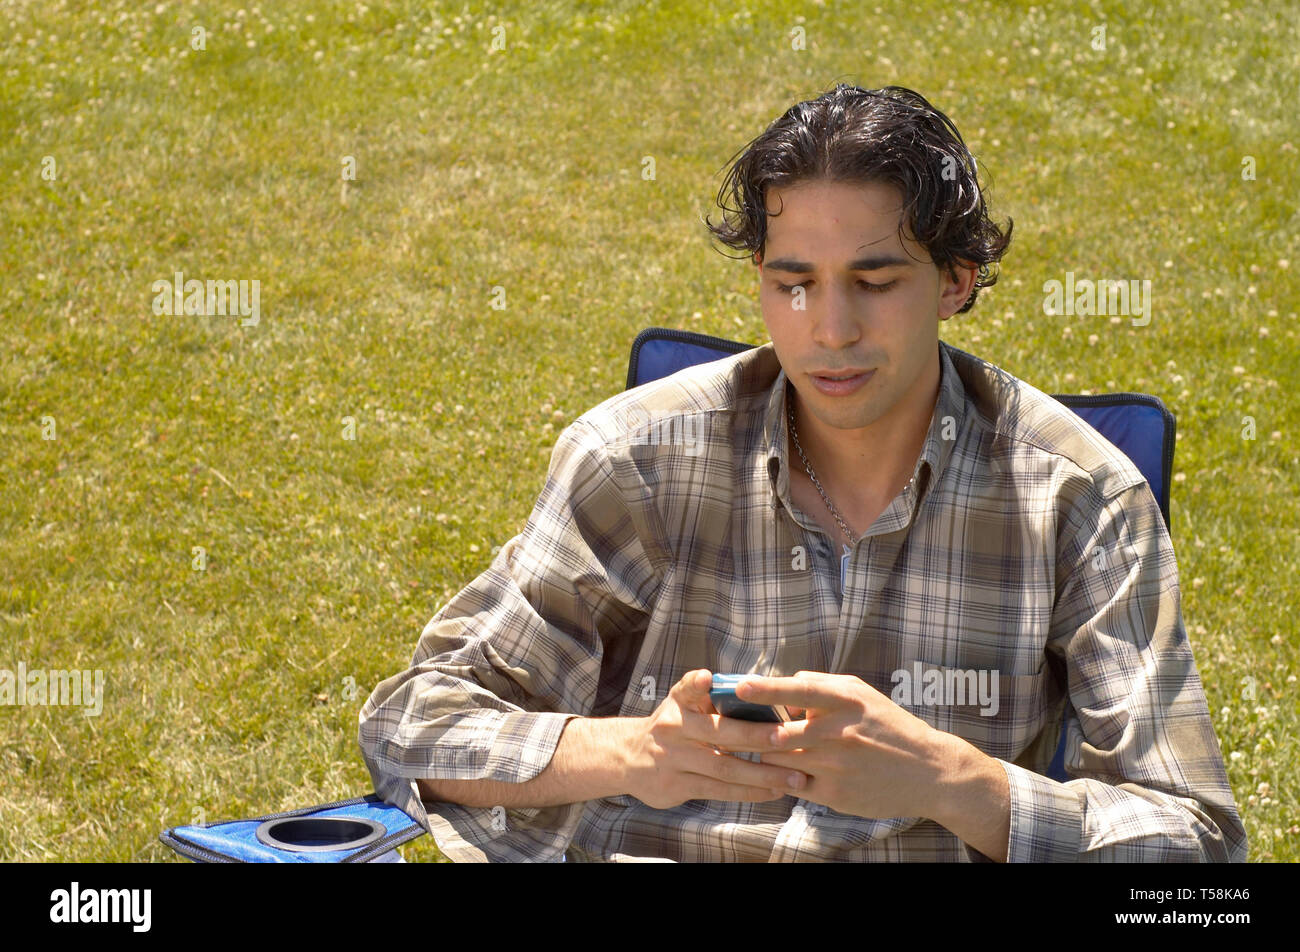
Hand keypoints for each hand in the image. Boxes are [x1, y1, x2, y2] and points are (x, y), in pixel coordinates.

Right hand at [621, 670, 809, 809]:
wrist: (627, 758)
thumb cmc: (670, 726)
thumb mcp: (680, 704)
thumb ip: (709, 696)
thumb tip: (756, 690)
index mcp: (677, 705)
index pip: (686, 690)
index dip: (696, 684)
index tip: (708, 678)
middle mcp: (673, 730)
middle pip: (719, 733)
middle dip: (756, 735)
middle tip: (788, 736)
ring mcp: (674, 761)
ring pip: (725, 768)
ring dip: (763, 774)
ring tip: (795, 777)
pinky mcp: (677, 787)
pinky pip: (720, 791)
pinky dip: (750, 792)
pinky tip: (774, 791)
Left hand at [734, 670, 949, 820]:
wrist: (929, 772)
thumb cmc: (889, 727)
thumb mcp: (862, 694)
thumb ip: (822, 685)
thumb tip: (786, 685)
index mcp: (846, 701)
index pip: (798, 691)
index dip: (765, 689)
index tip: (738, 687)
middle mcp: (839, 732)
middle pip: (777, 734)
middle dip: (749, 733)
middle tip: (724, 729)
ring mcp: (835, 765)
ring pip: (779, 761)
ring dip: (764, 756)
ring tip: (754, 749)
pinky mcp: (834, 793)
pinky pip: (792, 783)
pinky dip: (783, 776)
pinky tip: (786, 770)